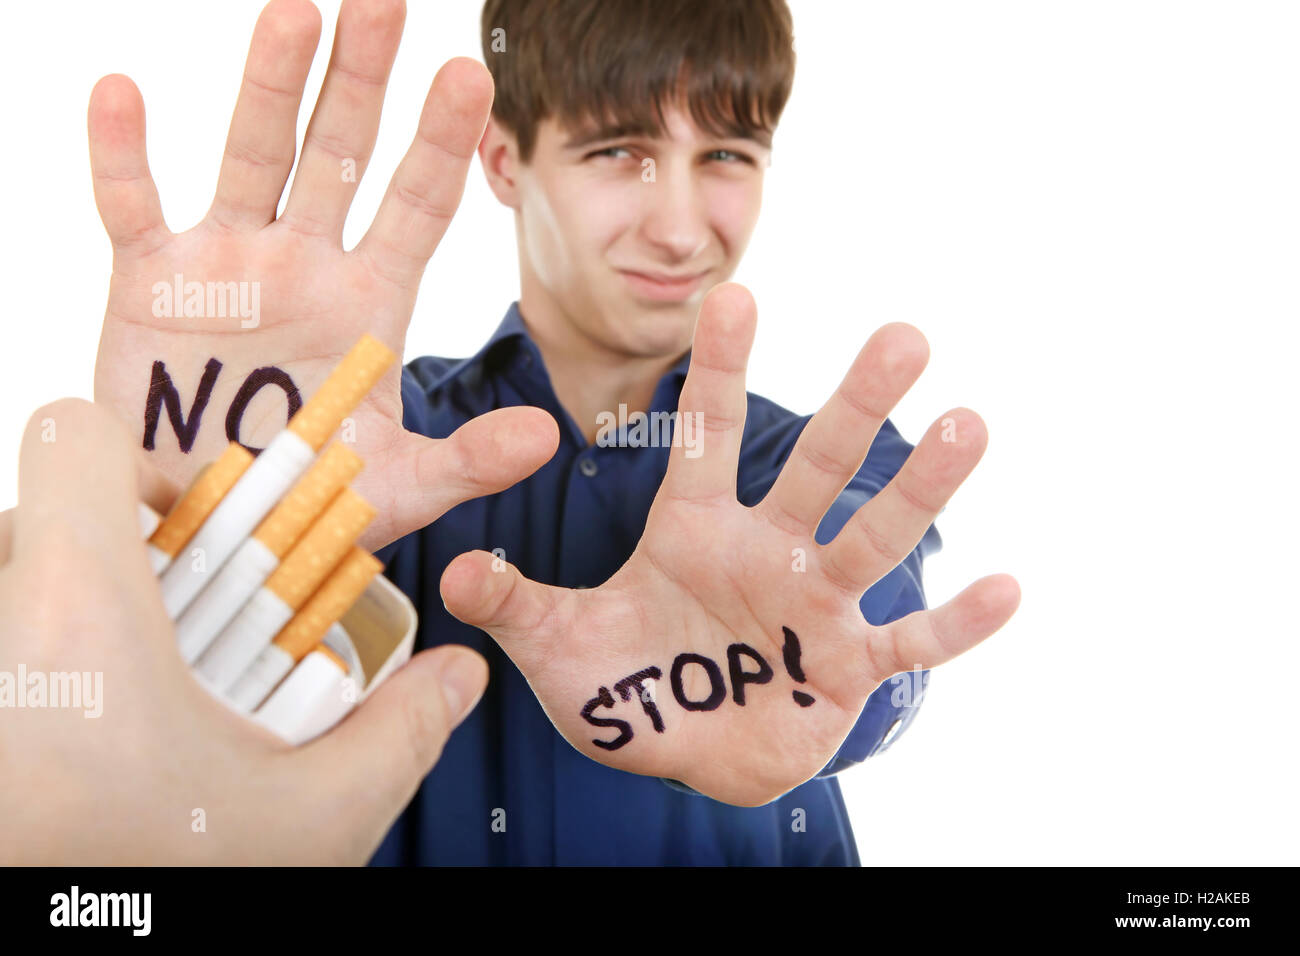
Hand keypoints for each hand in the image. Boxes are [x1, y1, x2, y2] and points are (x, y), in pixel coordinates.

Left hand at [0, 399, 486, 863]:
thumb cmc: (142, 890)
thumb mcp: (307, 822)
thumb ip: (399, 734)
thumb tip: (459, 676)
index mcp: (73, 610)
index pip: (75, 438)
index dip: (148, 467)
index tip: (196, 540)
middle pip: (41, 519)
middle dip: (122, 565)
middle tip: (177, 644)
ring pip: (9, 582)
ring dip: (68, 619)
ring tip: (126, 707)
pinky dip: (33, 669)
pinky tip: (77, 745)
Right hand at [88, 0, 556, 550]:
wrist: (211, 527)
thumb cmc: (309, 501)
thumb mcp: (396, 487)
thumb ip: (468, 459)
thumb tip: (546, 435)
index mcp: (373, 301)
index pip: (417, 206)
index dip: (441, 143)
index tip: (470, 76)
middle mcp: (307, 264)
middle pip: (341, 156)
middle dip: (363, 83)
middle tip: (385, 2)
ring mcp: (231, 264)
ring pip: (254, 158)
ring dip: (271, 89)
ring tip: (294, 14)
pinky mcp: (152, 285)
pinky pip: (133, 208)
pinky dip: (122, 156)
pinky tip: (121, 90)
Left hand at [440, 283, 1020, 805]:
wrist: (687, 754)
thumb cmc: (627, 689)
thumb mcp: (560, 650)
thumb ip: (516, 606)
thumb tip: (455, 574)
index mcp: (693, 531)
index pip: (703, 439)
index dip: (716, 373)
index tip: (734, 296)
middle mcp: (765, 549)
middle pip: (814, 466)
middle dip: (855, 405)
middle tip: (901, 335)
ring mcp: (814, 605)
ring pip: (872, 536)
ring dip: (920, 488)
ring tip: (968, 424)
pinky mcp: (849, 666)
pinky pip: (910, 644)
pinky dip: (955, 625)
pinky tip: (1009, 586)